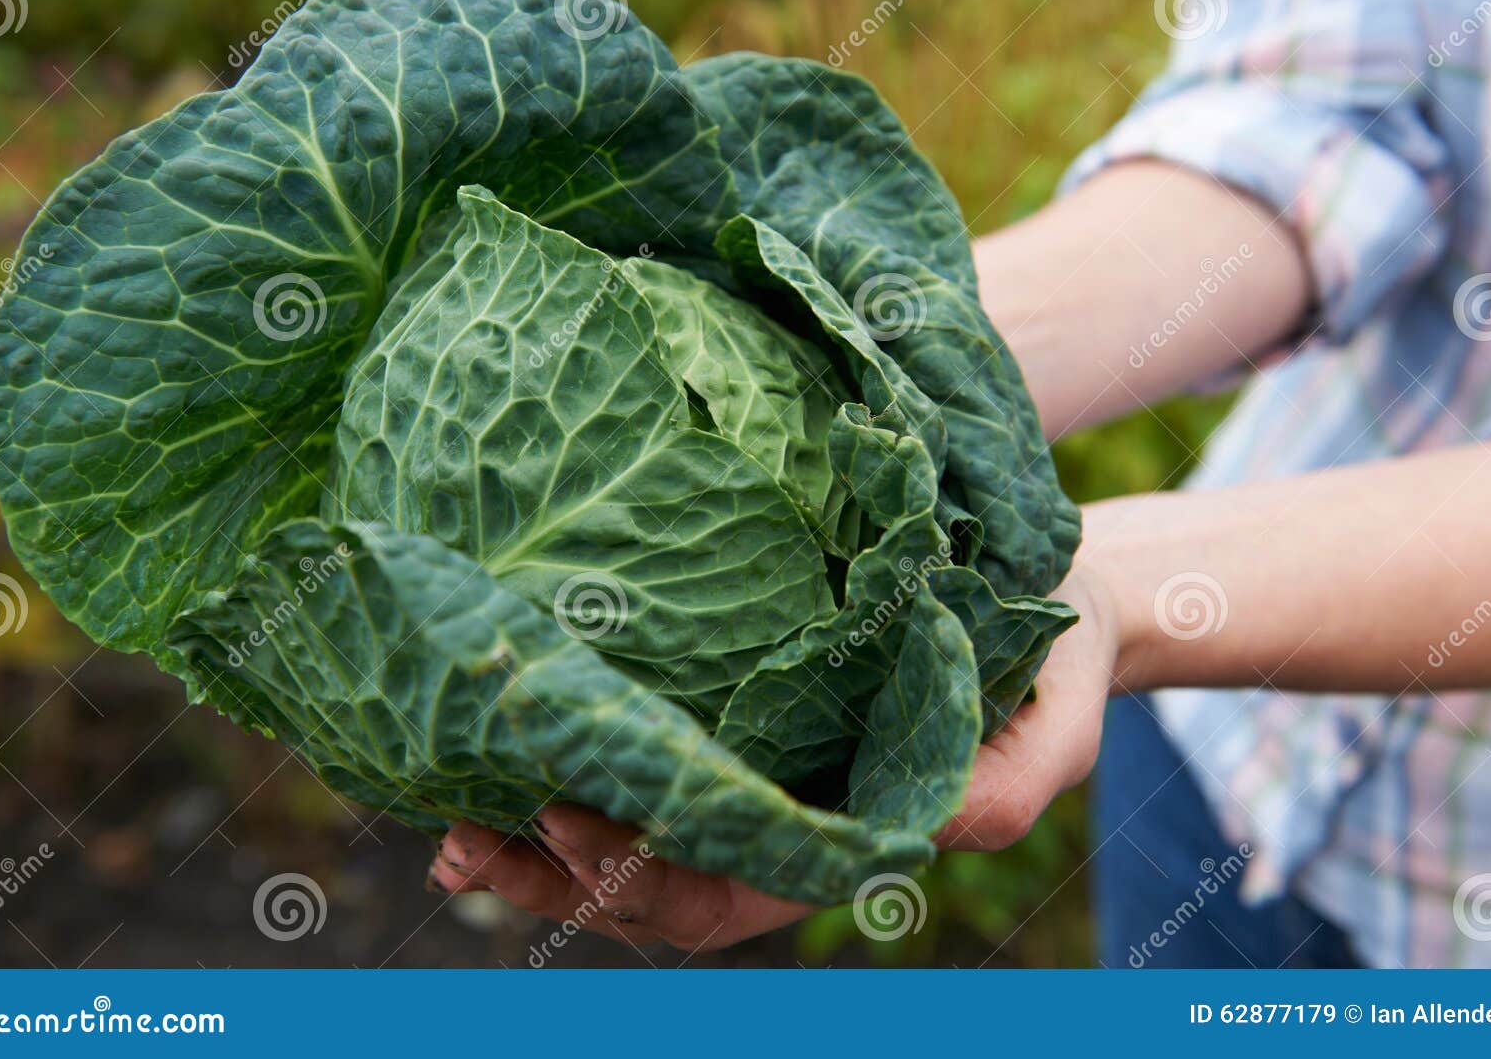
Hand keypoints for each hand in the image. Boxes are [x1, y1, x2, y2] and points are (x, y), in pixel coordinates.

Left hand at [429, 560, 1122, 951]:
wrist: (1048, 595)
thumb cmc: (1047, 667)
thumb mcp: (1047, 731)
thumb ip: (1001, 791)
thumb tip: (926, 834)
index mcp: (836, 840)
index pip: (728, 894)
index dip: (647, 880)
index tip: (573, 827)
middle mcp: (776, 815)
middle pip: (647, 878)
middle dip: (551, 873)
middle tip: (461, 838)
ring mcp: (748, 763)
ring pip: (625, 824)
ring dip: (529, 831)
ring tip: (442, 812)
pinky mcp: (728, 702)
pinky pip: (638, 747)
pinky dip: (568, 753)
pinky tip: (499, 727)